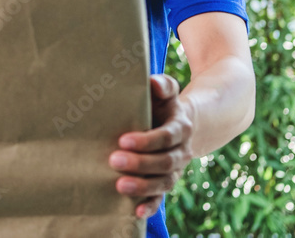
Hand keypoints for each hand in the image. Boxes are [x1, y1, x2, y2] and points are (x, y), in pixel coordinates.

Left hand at [109, 74, 194, 219]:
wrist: (180, 124)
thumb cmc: (162, 104)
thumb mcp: (165, 92)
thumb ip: (162, 85)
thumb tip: (153, 82)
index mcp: (180, 128)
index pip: (166, 137)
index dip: (147, 141)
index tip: (123, 140)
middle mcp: (181, 151)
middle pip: (164, 162)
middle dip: (140, 163)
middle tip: (113, 160)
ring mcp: (174, 170)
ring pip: (163, 182)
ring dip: (143, 187)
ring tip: (119, 186)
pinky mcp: (165, 182)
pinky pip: (160, 197)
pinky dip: (150, 206)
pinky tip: (135, 212)